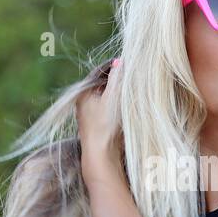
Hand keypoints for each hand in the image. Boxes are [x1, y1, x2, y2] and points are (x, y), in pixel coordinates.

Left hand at [76, 58, 123, 184]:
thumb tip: (121, 61)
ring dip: (119, 91)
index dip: (116, 65)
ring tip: (133, 89)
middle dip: (118, 78)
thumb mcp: (113, 98)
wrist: (101, 156)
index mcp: (83, 92)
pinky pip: (108, 106)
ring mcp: (89, 112)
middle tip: (134, 74)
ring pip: (107, 94)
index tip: (131, 62)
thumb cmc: (105, 126)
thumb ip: (118, 78)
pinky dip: (118, 103)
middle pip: (104, 82)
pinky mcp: (96, 123)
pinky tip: (128, 106)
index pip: (101, 70)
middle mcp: (83, 100)